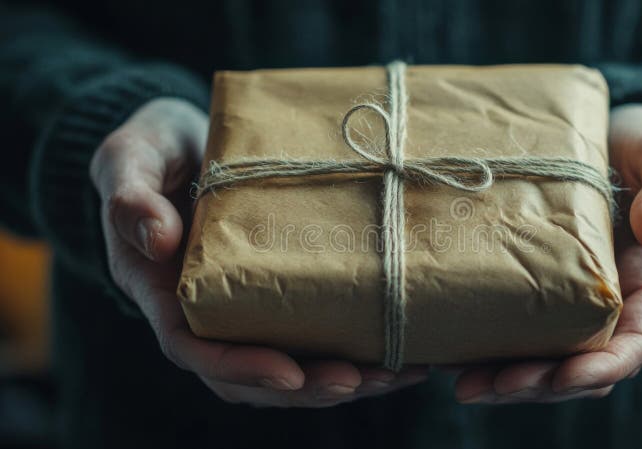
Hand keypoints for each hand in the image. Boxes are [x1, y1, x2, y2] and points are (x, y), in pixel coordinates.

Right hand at [90, 98, 426, 406]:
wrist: (184, 143)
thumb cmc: (152, 150)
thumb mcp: (130, 158)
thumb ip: (130, 194)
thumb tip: (157, 240)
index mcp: (159, 290)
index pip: (192, 346)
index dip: (239, 366)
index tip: (289, 375)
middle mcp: (201, 311)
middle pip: (248, 374)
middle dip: (304, 387)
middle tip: (360, 381)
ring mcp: (241, 306)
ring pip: (285, 365)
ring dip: (337, 380)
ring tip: (393, 374)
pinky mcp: (275, 292)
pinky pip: (308, 334)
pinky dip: (349, 349)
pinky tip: (395, 347)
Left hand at [454, 104, 641, 402]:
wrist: (614, 143)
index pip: (634, 343)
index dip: (602, 367)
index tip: (566, 377)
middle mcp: (610, 304)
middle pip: (580, 365)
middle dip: (539, 384)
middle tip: (492, 386)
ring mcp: (569, 299)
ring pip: (544, 358)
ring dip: (507, 378)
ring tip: (465, 385)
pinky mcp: (536, 285)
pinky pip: (515, 327)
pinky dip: (487, 348)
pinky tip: (449, 354)